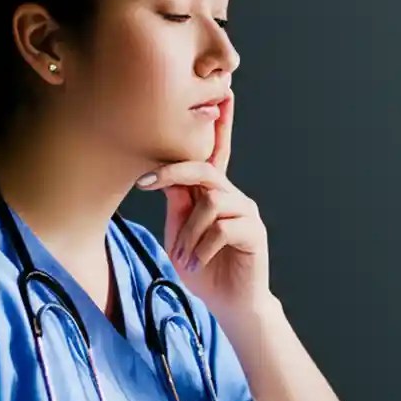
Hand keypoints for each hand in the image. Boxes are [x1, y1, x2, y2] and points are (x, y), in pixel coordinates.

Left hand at [136, 91, 271, 315]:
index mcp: (215, 194)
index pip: (216, 152)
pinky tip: (199, 263)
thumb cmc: (203, 269)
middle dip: (174, 171)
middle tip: (147, 183)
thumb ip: (179, 204)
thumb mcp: (180, 232)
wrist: (229, 306)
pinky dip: (202, 247)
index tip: (220, 95)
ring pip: (210, 203)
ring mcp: (246, 213)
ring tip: (184, 257)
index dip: (220, 122)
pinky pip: (222, 228)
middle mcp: (233, 197)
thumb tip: (167, 175)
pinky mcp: (254, 233)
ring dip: (189, 233)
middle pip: (205, 169)